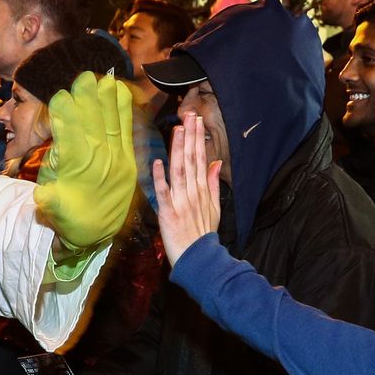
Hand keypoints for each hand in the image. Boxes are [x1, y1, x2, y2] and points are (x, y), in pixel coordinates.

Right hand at [34, 72, 136, 256]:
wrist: (95, 232)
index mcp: (77, 169)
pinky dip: (124, 110)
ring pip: (112, 122)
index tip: (60, 96)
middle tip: (83, 77)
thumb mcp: (51, 208)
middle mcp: (99, 161)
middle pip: (92, 122)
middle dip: (87, 98)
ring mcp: (117, 158)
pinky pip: (128, 129)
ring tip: (104, 78)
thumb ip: (48, 197)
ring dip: (108, 99)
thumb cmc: (65, 214)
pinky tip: (121, 90)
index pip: (69, 134)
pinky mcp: (128, 158)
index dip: (64, 114)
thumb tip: (41, 195)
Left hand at [151, 119, 220, 264]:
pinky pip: (164, 193)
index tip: (196, 121)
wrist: (200, 259)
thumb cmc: (204, 234)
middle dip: (190, 137)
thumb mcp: (215, 208)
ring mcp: (181, 202)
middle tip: (189, 115)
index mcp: (202, 190)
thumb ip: (213, 184)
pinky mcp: (169, 213)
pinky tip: (158, 162)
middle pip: (192, 160)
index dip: (198, 139)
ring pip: (180, 171)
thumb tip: (216, 162)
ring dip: (178, 150)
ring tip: (178, 130)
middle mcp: (192, 192)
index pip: (200, 159)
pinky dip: (161, 178)